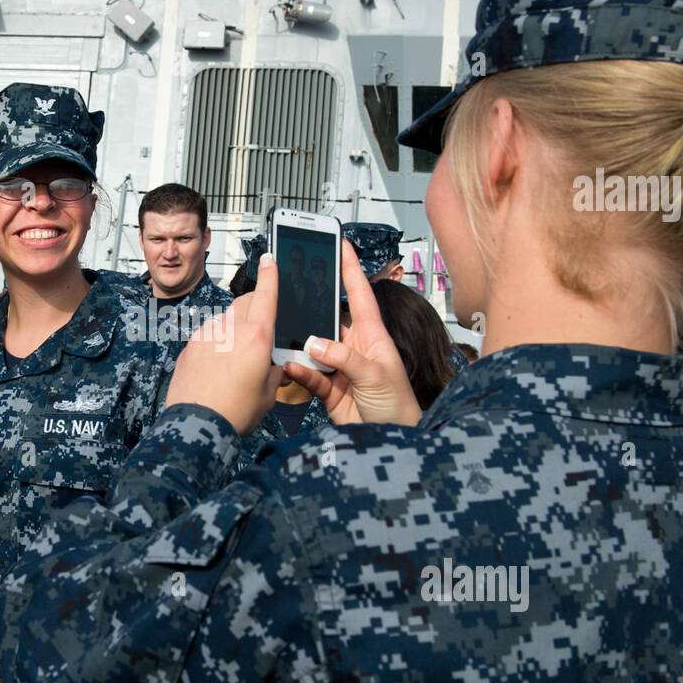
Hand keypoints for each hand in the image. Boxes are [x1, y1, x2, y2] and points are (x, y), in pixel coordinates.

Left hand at [165, 254, 283, 435]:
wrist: (195, 426)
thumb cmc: (234, 412)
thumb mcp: (267, 395)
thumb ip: (274, 374)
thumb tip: (274, 368)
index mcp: (256, 337)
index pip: (265, 296)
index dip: (270, 275)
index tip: (269, 259)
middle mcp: (230, 330)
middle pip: (244, 303)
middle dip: (254, 305)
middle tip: (261, 325)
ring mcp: (206, 336)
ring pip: (225, 320)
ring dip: (234, 328)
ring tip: (237, 358)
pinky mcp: (189, 347)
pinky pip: (208, 336)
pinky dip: (216, 343)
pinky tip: (217, 367)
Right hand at [283, 242, 420, 425]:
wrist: (392, 437)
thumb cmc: (397, 404)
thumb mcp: (375, 374)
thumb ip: (344, 358)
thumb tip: (314, 342)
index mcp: (372, 334)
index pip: (359, 294)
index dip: (350, 268)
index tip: (340, 244)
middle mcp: (354, 346)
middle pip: (328, 317)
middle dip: (311, 304)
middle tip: (293, 288)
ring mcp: (339, 366)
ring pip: (312, 346)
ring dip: (299, 344)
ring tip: (284, 334)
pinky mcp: (327, 387)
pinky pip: (308, 373)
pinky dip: (298, 370)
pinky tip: (291, 366)